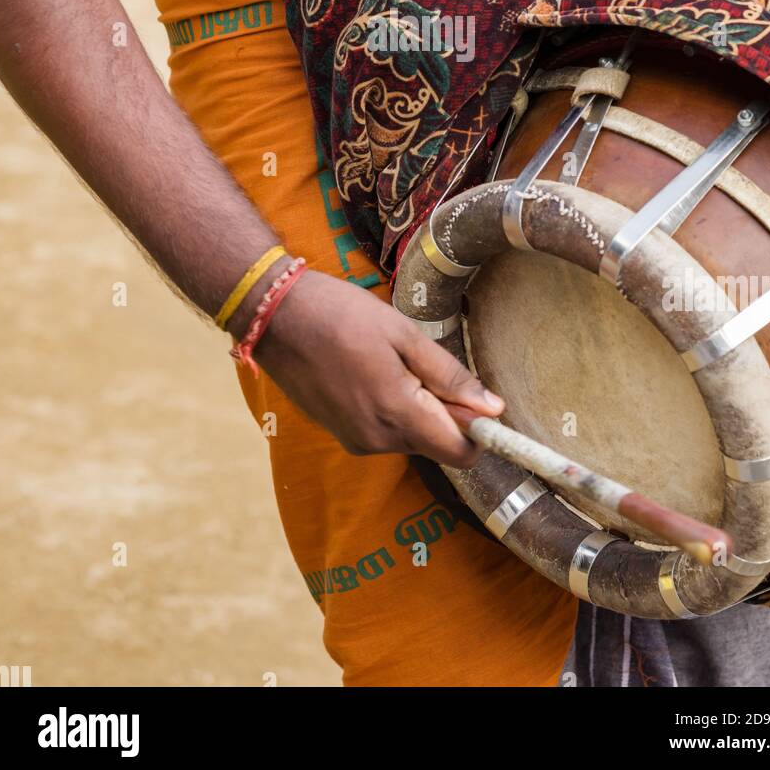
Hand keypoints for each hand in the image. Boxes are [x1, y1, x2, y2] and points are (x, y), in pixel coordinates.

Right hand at [248, 268, 503, 466]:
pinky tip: (371, 370)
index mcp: (398, 414)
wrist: (276, 317)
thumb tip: (493, 408)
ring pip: (410, 436)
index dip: (478, 430)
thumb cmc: (342, 316)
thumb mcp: (403, 334)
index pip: (460, 452)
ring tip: (389, 360)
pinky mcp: (341, 434)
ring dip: (416, 406)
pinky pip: (384, 431)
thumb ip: (450, 376)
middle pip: (436, 443)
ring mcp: (356, 441)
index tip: (477, 397)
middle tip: (421, 360)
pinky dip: (391, 408)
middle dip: (444, 410)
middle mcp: (378, 440)